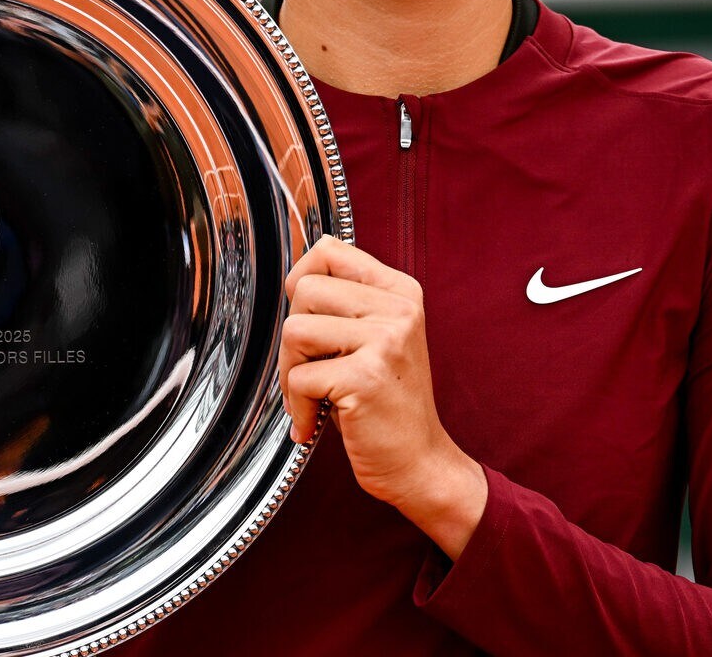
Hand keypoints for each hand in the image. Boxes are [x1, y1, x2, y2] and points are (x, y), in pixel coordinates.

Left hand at [278, 237, 486, 557]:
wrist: (421, 463)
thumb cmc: (386, 404)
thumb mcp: (375, 339)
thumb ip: (346, 303)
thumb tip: (296, 273)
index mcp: (400, 291)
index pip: (329, 249)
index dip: (301, 280)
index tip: (308, 318)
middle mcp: (398, 308)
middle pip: (304, 289)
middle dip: (294, 337)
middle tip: (312, 372)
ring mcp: (385, 340)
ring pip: (295, 329)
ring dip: (291, 372)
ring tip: (314, 396)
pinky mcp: (367, 376)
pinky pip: (300, 378)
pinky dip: (299, 407)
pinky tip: (317, 423)